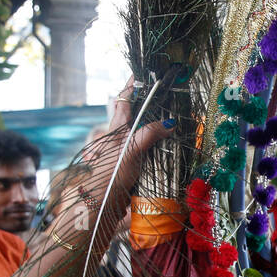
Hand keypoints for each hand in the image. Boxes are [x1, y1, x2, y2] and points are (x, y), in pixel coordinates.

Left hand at [54, 77, 174, 236]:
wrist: (103, 204)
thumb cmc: (111, 174)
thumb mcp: (131, 150)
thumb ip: (149, 134)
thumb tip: (170, 122)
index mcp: (117, 127)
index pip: (125, 99)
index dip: (133, 84)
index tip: (142, 71)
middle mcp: (121, 136)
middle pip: (134, 113)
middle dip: (148, 103)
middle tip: (165, 94)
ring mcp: (127, 151)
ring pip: (142, 131)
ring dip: (156, 125)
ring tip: (173, 117)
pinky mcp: (133, 166)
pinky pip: (149, 149)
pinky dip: (160, 145)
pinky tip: (170, 146)